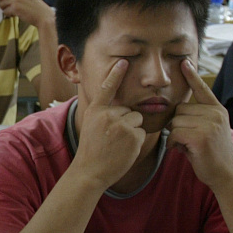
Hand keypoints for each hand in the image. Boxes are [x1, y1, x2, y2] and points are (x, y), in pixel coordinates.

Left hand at [0, 0, 53, 28]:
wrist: (44, 16)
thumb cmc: (36, 9)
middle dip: (4, 3)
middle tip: (12, 8)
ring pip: (1, 4)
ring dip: (6, 10)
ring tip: (16, 11)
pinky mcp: (15, 7)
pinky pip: (5, 12)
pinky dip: (9, 15)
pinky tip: (17, 15)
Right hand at [72, 59, 145, 190]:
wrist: (90, 171)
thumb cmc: (92, 150)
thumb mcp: (91, 125)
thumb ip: (104, 113)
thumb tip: (122, 106)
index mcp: (96, 110)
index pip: (107, 88)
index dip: (116, 74)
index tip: (123, 61)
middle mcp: (107, 114)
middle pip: (129, 110)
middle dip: (126, 122)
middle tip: (112, 138)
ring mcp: (120, 124)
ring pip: (137, 120)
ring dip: (132, 131)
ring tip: (118, 144)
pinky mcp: (132, 135)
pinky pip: (142, 132)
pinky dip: (136, 141)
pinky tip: (124, 149)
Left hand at [167, 61, 232, 187]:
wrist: (225, 174)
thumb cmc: (211, 154)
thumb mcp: (209, 130)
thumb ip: (197, 118)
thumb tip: (177, 111)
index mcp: (217, 110)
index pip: (201, 90)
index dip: (192, 76)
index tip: (184, 62)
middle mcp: (215, 114)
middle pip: (179, 110)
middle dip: (177, 125)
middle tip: (187, 139)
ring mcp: (209, 124)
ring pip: (174, 121)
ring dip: (174, 135)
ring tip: (187, 145)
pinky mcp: (200, 136)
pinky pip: (173, 133)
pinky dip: (172, 143)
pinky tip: (182, 150)